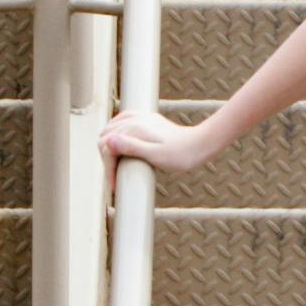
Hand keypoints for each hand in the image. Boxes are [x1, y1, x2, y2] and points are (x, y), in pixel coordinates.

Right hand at [103, 106, 217, 171]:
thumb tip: (107, 141)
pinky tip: (119, 141)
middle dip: (106, 157)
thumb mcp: (154, 155)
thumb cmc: (180, 155)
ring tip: (113, 163)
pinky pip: (122, 120)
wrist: (200, 144)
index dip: (108, 169)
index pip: (107, 148)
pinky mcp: (147, 119)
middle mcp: (135, 120)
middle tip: (114, 177)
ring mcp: (141, 118)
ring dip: (108, 144)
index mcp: (134, 129)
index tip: (116, 186)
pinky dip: (116, 130)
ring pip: (111, 128)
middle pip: (105, 137)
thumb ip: (130, 147)